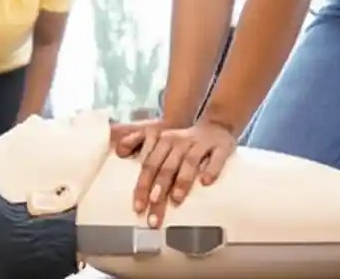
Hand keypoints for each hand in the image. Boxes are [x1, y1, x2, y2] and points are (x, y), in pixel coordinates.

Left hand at [113, 119, 236, 227]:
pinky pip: (216, 159)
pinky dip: (211, 170)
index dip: (143, 186)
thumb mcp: (161, 139)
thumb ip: (138, 143)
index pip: (149, 165)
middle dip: (158, 190)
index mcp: (163, 142)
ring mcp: (200, 144)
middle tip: (154, 213)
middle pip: (166, 167)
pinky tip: (206, 182)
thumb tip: (118, 151)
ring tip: (176, 199)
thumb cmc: (183, 140)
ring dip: (182, 181)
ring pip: (190, 162)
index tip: (139, 208)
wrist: (216, 126)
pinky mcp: (221, 147)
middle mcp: (180, 142)